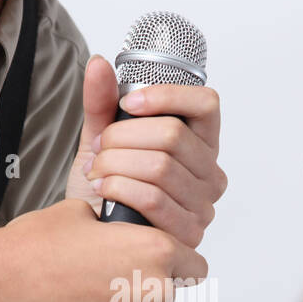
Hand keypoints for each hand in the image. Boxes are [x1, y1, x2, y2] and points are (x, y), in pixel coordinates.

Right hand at [0, 197, 206, 301]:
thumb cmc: (32, 250)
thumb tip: (119, 231)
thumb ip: (115, 228)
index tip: (157, 273)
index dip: (174, 268)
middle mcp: (156, 289)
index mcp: (155, 248)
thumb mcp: (80, 215)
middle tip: (105, 291)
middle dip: (142, 296)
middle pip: (167, 299)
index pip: (194, 266)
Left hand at [64, 54, 226, 247]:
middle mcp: (210, 174)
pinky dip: (119, 188)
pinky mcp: (187, 234)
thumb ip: (102, 103)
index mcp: (200, 144)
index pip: (206, 104)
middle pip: (173, 135)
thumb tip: (98, 64)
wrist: (92, 237)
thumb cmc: (105, 189)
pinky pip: (153, 198)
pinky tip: (103, 189)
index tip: (130, 102)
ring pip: (160, 166)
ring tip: (96, 170)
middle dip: (123, 137)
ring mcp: (203, 206)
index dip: (167, 96)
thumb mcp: (101, 140)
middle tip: (98, 147)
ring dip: (116, 164)